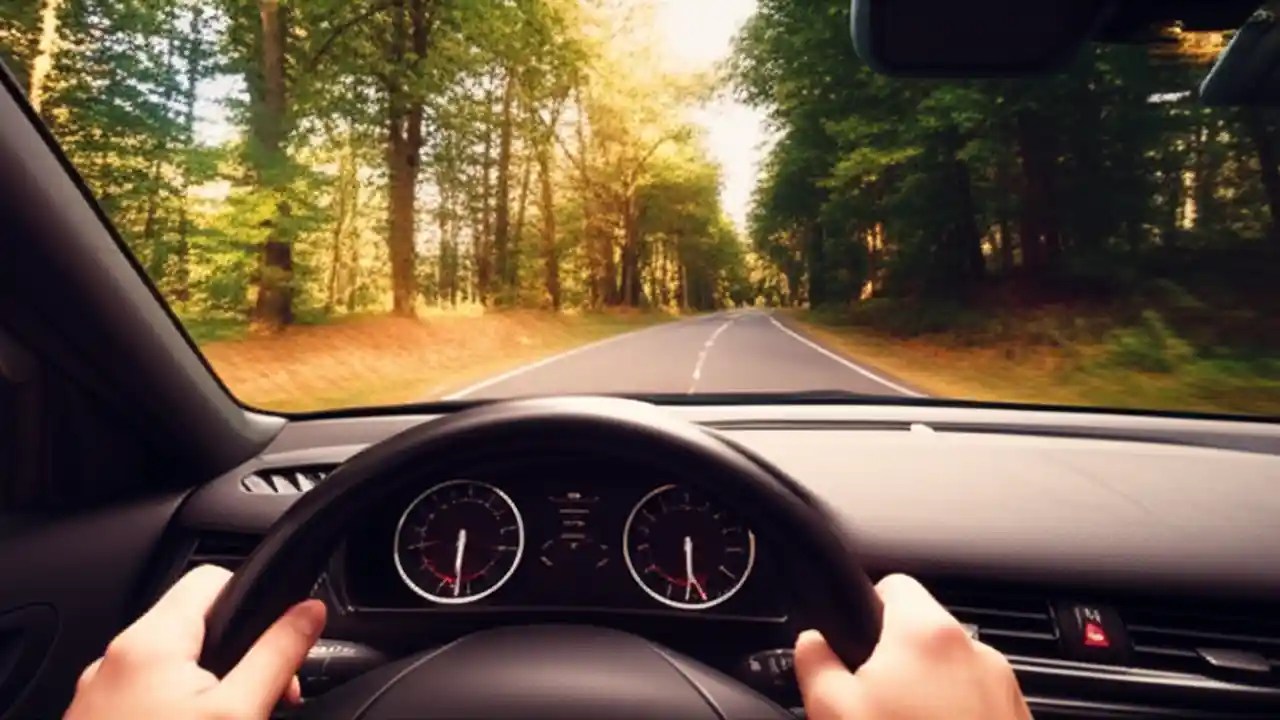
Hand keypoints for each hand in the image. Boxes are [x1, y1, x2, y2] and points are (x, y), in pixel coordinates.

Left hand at [65, 565, 325, 719]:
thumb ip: (278, 654)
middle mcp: (114, 660)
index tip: (282, 639)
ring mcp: (98, 695)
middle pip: (195, 627)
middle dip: (239, 654)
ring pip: (171, 668)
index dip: (256, 599)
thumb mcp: (239, 713)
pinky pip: (146, 698)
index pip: (212, 579)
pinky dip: (177, 710)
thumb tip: (310, 611)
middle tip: (269, 698)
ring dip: (210, 687)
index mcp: (149, 641)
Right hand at [795, 574, 1030, 719]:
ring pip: (949, 676)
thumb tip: (812, 643)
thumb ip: (814, 662)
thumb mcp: (832, 713)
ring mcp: (1006, 691)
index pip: (892, 585)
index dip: (864, 612)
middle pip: (921, 634)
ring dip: (926, 696)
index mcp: (927, 634)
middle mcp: (976, 652)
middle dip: (894, 664)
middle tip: (869, 708)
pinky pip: (975, 707)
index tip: (852, 647)